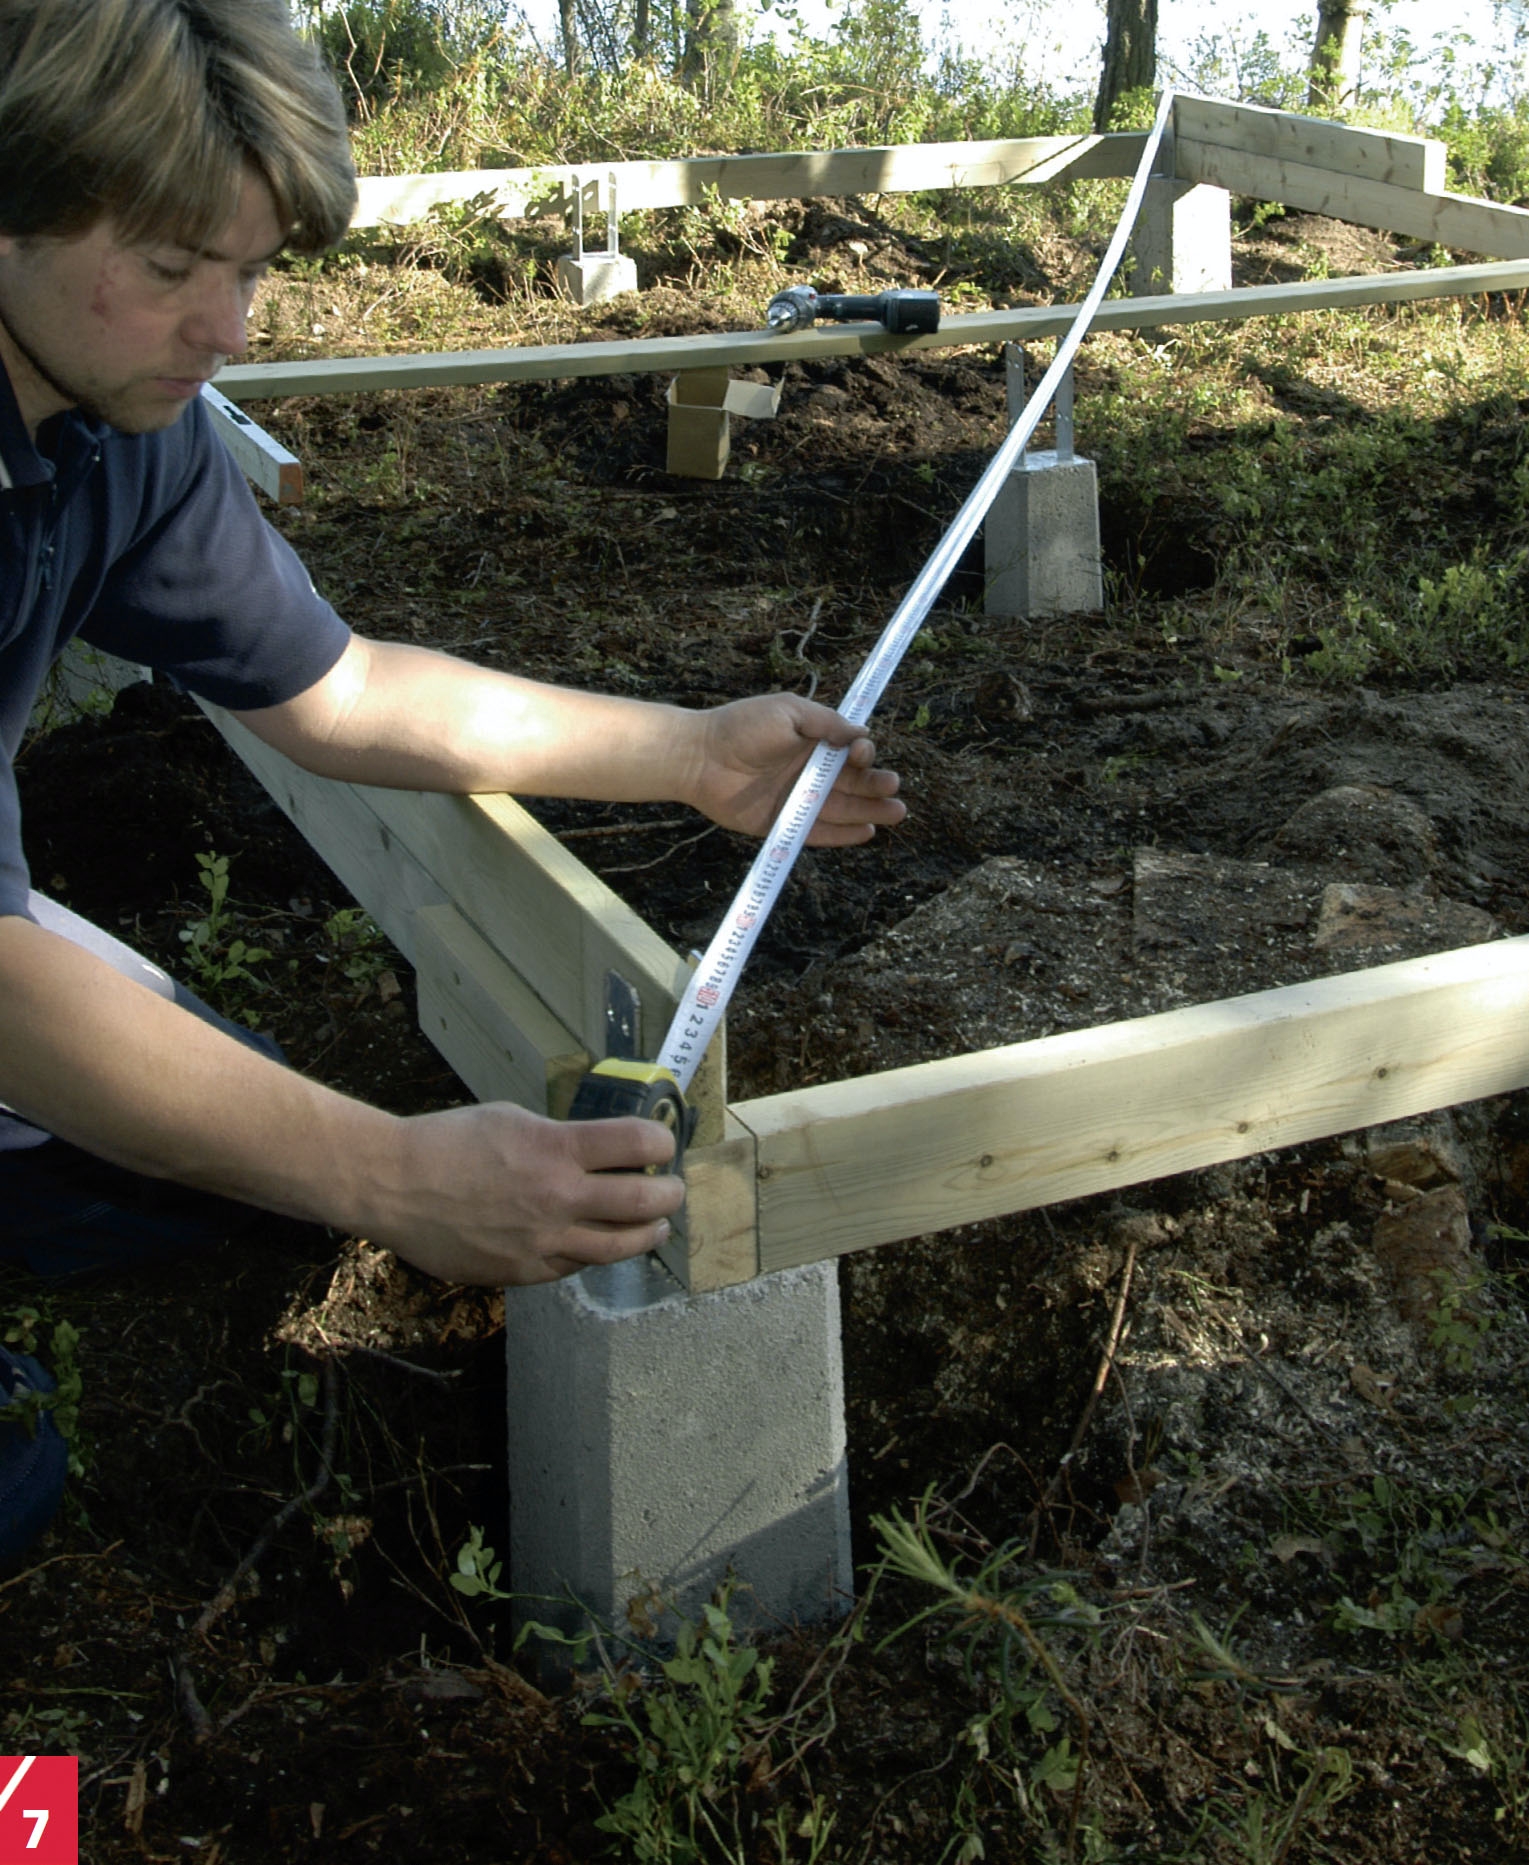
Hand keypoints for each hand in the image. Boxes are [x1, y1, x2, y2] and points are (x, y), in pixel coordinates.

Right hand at [365, 1102, 684, 1285]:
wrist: (394, 1185)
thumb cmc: (449, 1142)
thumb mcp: (513, 1119)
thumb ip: (560, 1140)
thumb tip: (597, 1153)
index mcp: (556, 1149)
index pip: (639, 1143)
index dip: (662, 1141)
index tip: (662, 1144)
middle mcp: (557, 1197)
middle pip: (644, 1201)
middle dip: (670, 1195)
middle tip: (672, 1190)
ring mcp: (543, 1241)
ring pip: (620, 1246)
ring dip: (646, 1233)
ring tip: (653, 1226)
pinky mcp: (524, 1272)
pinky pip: (576, 1266)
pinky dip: (593, 1253)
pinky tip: (596, 1242)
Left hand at [685, 695, 904, 844]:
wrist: (699, 757)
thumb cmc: (741, 727)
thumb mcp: (788, 711)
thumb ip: (826, 722)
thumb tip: (862, 732)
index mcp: (812, 742)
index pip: (849, 751)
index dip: (863, 754)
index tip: (863, 753)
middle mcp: (808, 772)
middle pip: (852, 783)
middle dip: (876, 786)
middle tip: (895, 792)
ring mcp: (796, 799)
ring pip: (841, 809)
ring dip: (869, 812)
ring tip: (895, 814)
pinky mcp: (782, 823)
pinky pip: (817, 832)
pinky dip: (841, 835)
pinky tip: (866, 833)